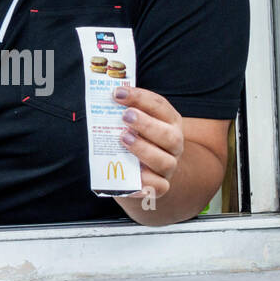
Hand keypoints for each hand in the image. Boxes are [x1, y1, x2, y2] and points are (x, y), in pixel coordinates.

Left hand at [113, 84, 183, 198]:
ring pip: (165, 161)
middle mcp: (174, 144)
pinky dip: (144, 182)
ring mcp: (169, 166)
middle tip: (125, 116)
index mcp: (169, 122)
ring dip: (143, 149)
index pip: (159, 106)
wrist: (143, 174)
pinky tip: (131, 175)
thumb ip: (123, 111)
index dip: (140, 98)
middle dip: (147, 124)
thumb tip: (105, 97)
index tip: (118, 93)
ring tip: (124, 139)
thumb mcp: (133, 123)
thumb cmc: (136, 140)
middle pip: (168, 135)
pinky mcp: (161, 187)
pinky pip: (157, 186)